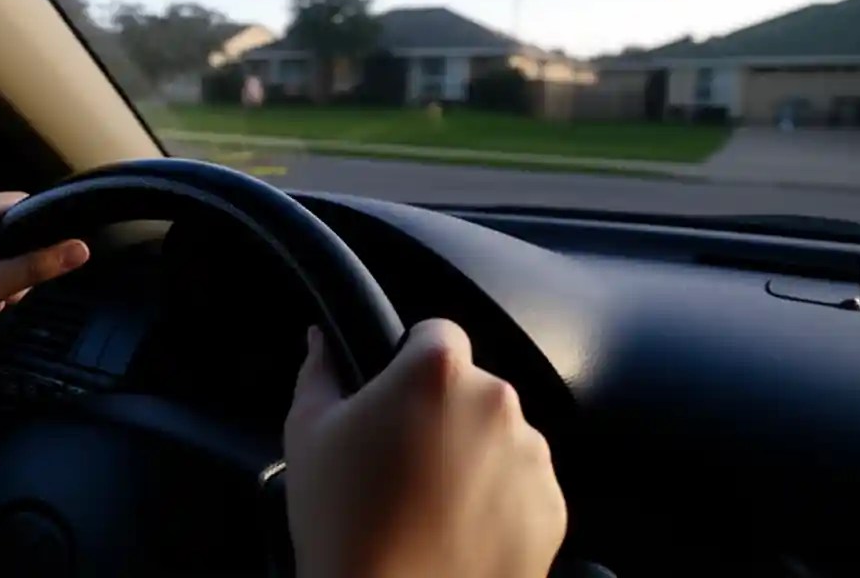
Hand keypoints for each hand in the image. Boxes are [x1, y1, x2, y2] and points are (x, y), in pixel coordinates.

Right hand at [284, 319, 566, 577]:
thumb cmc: (344, 523)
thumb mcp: (308, 435)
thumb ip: (321, 371)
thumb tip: (323, 341)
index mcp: (437, 372)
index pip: (436, 332)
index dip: (409, 359)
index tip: (395, 396)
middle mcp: (495, 403)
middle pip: (471, 387)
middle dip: (442, 412)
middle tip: (401, 459)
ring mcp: (531, 457)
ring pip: (499, 436)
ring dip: (472, 454)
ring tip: (427, 501)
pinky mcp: (551, 507)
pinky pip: (523, 485)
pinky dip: (497, 498)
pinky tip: (455, 526)